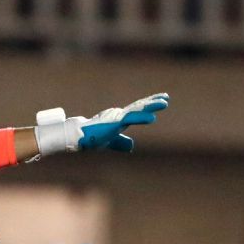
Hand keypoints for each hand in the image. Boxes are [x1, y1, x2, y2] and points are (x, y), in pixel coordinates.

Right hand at [33, 92, 169, 154]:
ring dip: (151, 106)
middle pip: (139, 107)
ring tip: (164, 103)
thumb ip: (121, 142)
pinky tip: (153, 117)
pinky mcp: (114, 122)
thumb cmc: (91, 137)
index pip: (136, 110)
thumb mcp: (110, 141)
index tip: (162, 100)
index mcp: (118, 119)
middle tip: (166, 97)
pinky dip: (142, 117)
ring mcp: (117, 117)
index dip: (148, 106)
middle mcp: (119, 115)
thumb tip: (132, 146)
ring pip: (137, 110)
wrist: (77, 137)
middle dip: (152, 102)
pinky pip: (131, 118)